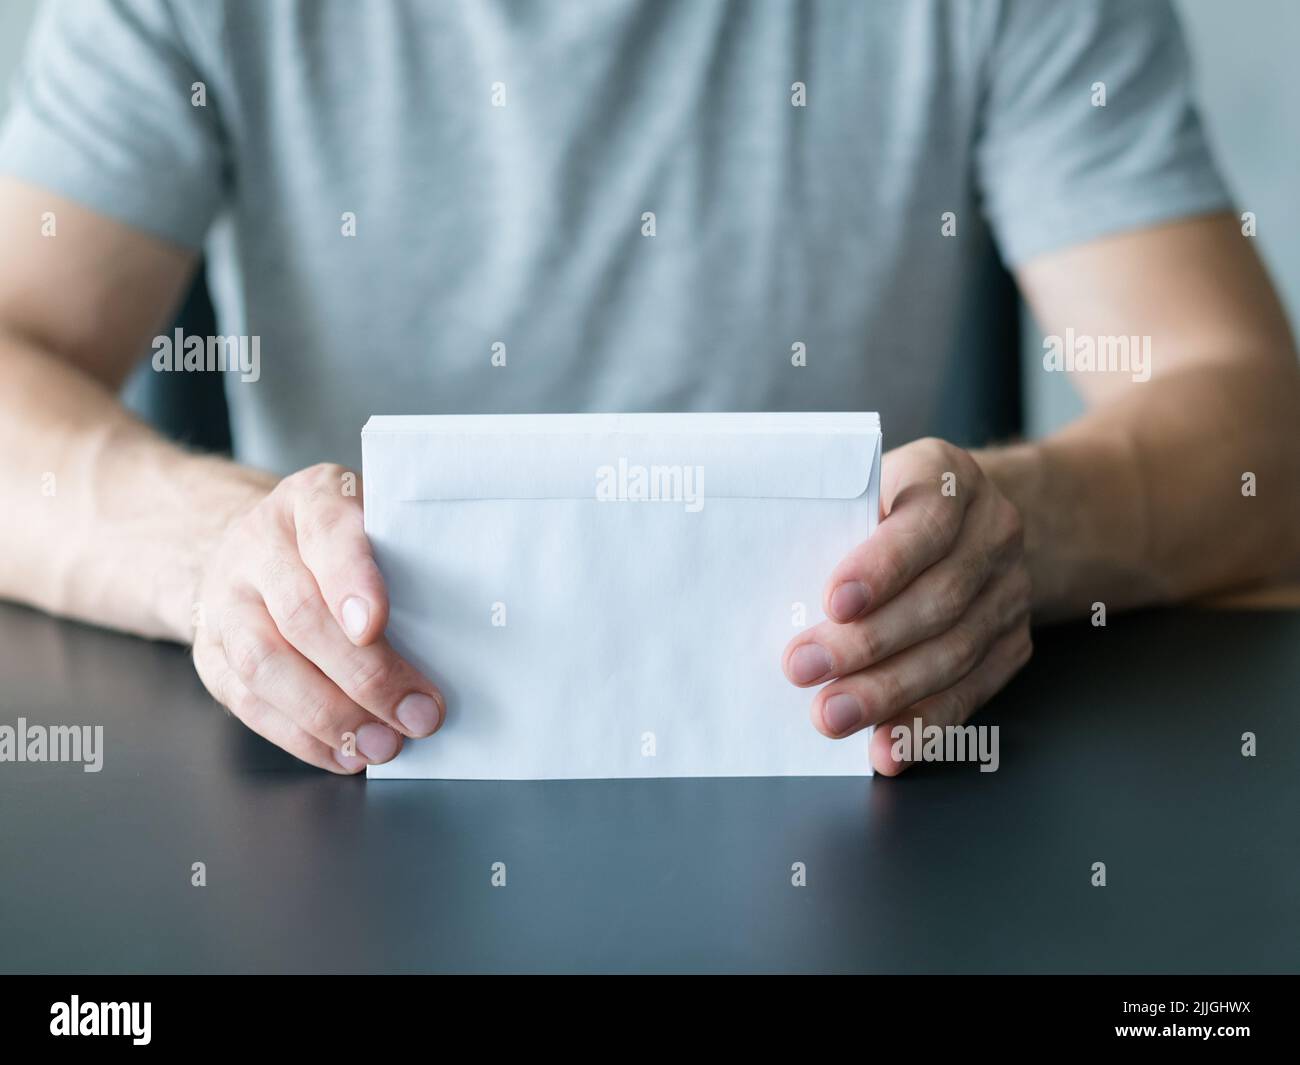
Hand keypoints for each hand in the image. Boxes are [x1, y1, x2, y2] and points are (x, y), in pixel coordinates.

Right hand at [191, 463, 443, 772]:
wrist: (252, 547)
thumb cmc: (341, 542)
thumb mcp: (377, 523)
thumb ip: (410, 558)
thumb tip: (467, 632)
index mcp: (312, 500)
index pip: (329, 532)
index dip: (351, 580)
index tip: (377, 624)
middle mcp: (259, 544)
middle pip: (301, 614)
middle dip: (364, 673)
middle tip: (417, 713)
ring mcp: (226, 598)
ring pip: (265, 663)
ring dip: (329, 715)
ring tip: (383, 745)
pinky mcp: (210, 651)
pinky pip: (247, 701)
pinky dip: (300, 736)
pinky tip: (346, 753)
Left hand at [782, 438, 1031, 774]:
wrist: (964, 520)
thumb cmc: (882, 504)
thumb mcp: (858, 488)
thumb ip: (830, 520)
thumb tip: (766, 580)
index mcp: (948, 479)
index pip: (925, 523)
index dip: (881, 566)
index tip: (832, 602)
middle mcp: (993, 532)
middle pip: (938, 598)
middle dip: (866, 643)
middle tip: (804, 669)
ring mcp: (1009, 591)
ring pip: (954, 652)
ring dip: (887, 693)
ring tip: (831, 716)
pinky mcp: (1011, 643)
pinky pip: (972, 692)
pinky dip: (925, 725)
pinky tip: (886, 748)